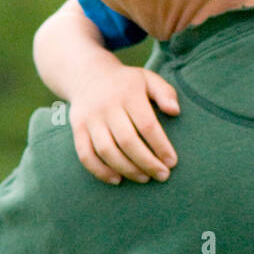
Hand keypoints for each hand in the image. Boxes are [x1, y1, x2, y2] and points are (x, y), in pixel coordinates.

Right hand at [68, 62, 179, 184]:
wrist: (87, 74)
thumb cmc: (126, 83)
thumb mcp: (148, 79)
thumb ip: (165, 92)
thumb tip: (175, 111)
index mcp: (128, 94)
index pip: (146, 125)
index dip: (160, 146)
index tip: (172, 162)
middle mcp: (107, 106)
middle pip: (127, 141)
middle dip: (147, 163)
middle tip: (162, 175)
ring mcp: (90, 119)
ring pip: (106, 150)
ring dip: (127, 169)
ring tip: (144, 178)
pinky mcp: (78, 129)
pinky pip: (85, 155)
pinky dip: (100, 171)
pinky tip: (117, 179)